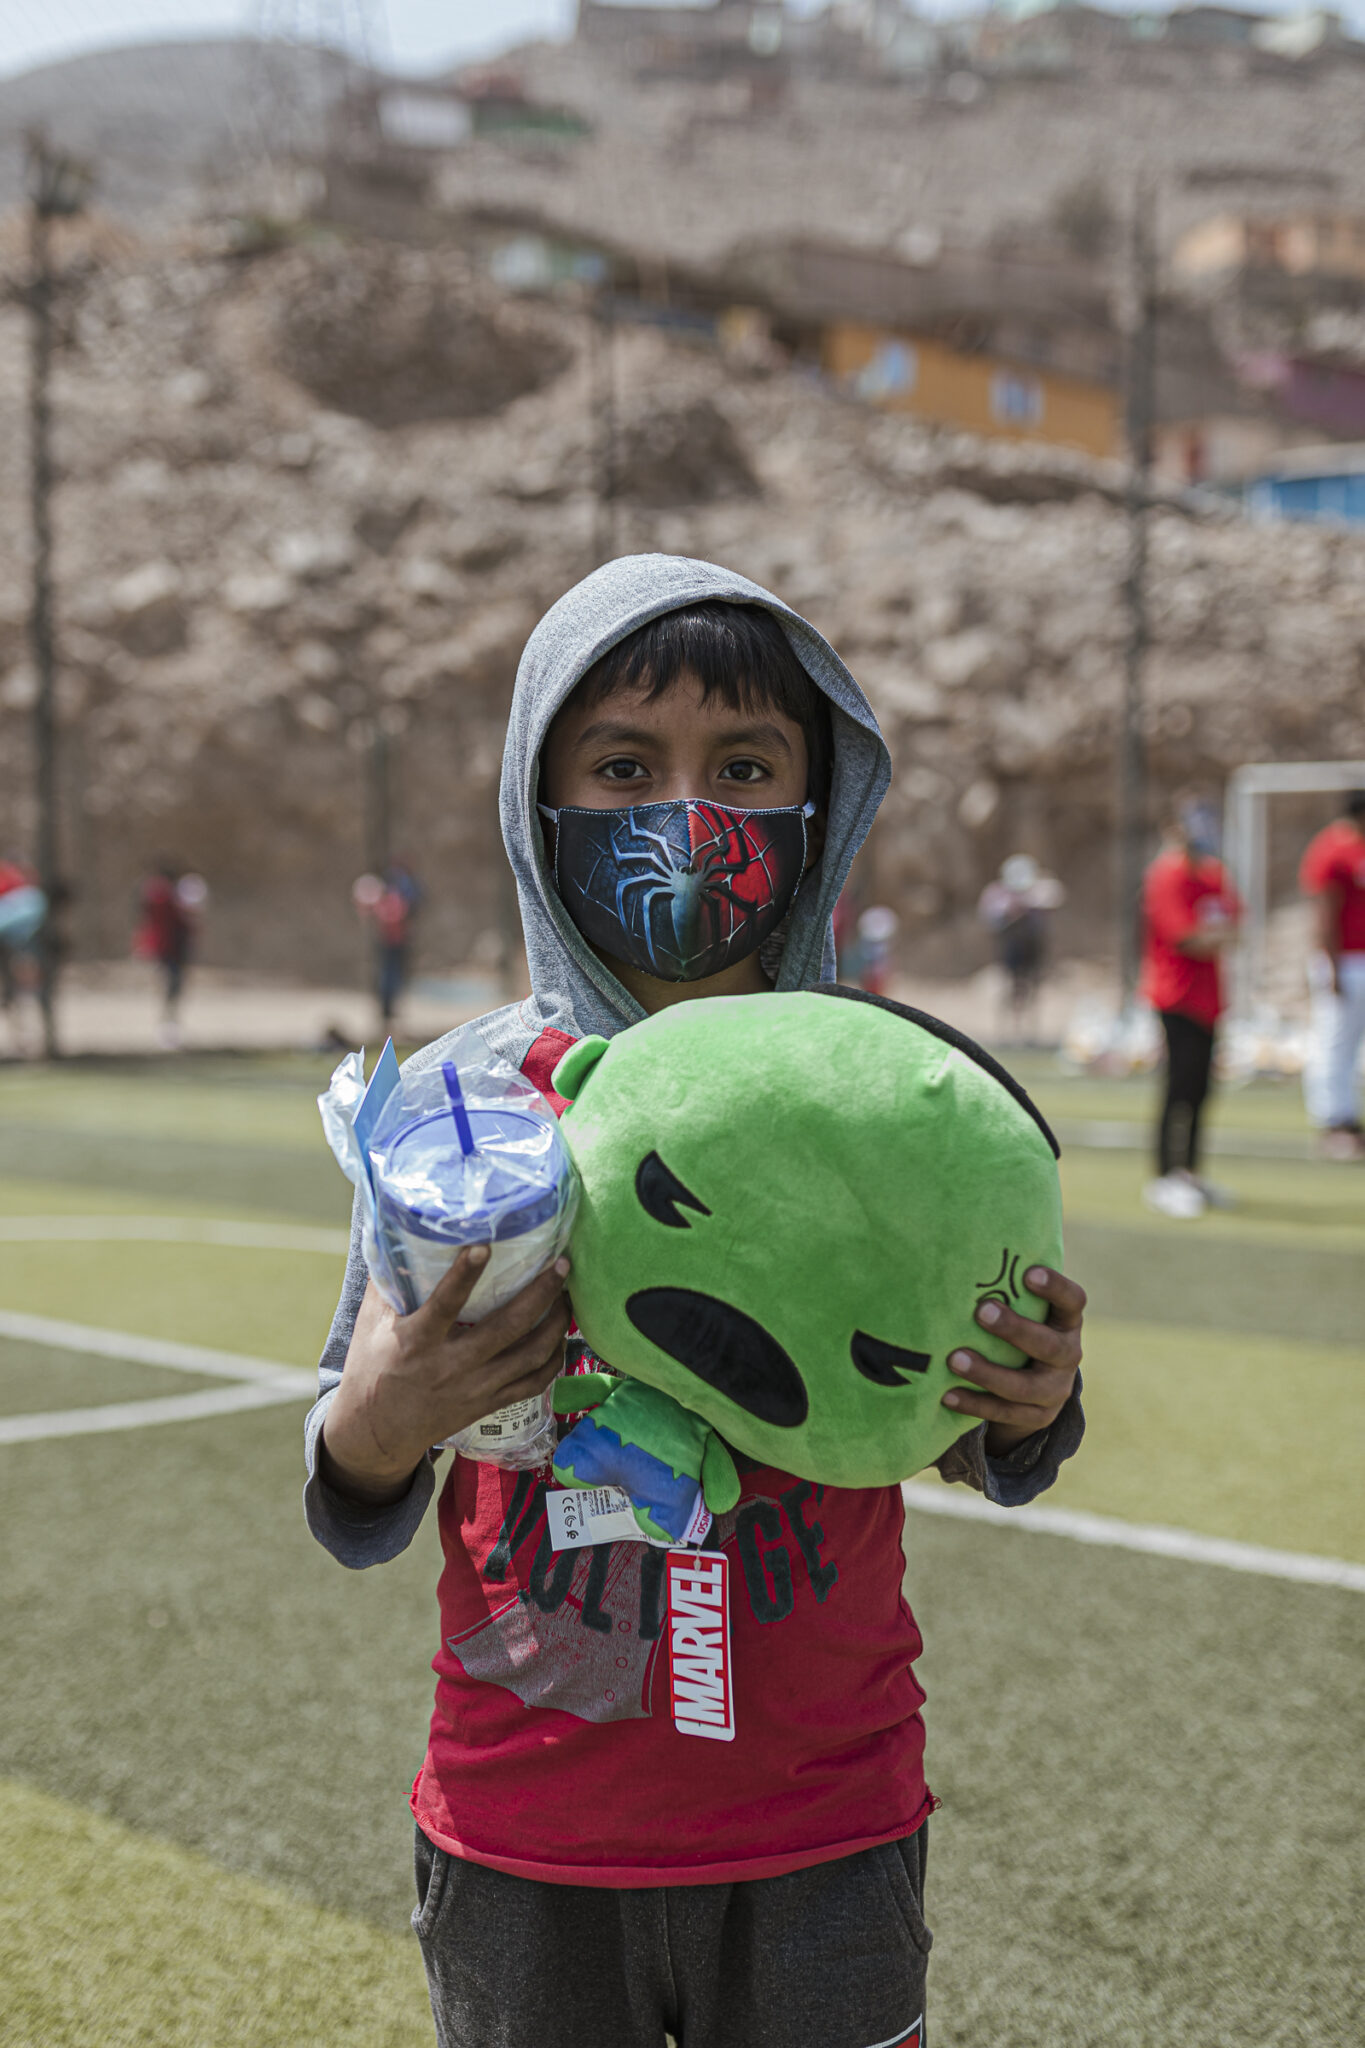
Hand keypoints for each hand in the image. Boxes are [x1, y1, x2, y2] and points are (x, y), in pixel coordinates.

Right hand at [320, 1248, 571, 1505]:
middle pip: (507, 1328)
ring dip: (557, 1324)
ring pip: (530, 1356)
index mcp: (417, 1342)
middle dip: (541, 1294)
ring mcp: (475, 1388)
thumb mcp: (371, 1324)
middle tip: (562, 1264)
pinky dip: (554, 1359)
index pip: (444, 1306)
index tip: (484, 1245)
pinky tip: (561, 1337)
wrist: (377, 1431)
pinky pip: (534, 1383)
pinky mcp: (490, 1404)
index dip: (464, 1276)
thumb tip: (399, 1231)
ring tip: (568, 1296)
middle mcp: (451, 1366)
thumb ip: (388, 1281)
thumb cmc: (372, 1368)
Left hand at [941, 1266, 1084, 1458]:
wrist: (1034, 1388)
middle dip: (1015, 1329)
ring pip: (1024, 1387)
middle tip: (981, 1312)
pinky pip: (1005, 1413)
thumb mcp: (1025, 1310)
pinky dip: (974, 1404)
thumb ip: (1008, 1289)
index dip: (1055, 1288)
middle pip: (1048, 1345)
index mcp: (1066, 1322)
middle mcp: (1067, 1355)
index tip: (1028, 1273)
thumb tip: (963, 1241)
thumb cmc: (1017, 1329)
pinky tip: (946, 1394)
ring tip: (954, 1359)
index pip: (1073, 1301)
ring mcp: (1054, 1390)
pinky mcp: (1036, 1417)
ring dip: (988, 1373)